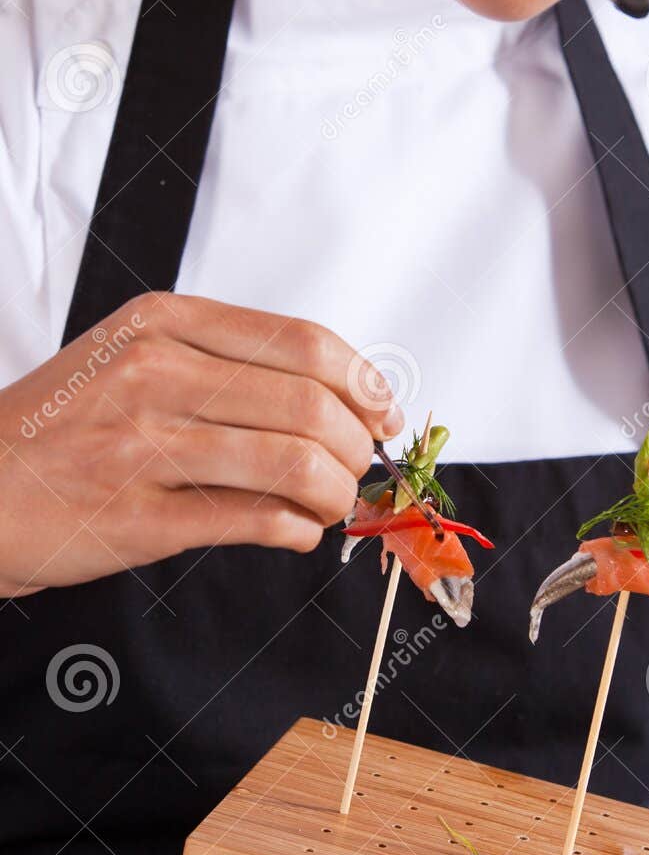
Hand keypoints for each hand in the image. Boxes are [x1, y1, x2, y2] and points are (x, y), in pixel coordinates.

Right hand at [0, 292, 406, 594]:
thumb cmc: (58, 427)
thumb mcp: (129, 360)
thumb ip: (223, 367)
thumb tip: (337, 400)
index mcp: (163, 323)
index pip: (304, 342)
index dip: (364, 382)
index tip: (384, 412)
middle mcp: (156, 374)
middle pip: (311, 403)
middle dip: (357, 445)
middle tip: (358, 467)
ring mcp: (145, 445)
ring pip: (293, 463)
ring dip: (335, 492)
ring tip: (330, 503)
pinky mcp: (139, 516)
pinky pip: (255, 521)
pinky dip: (296, 530)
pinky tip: (295, 531)